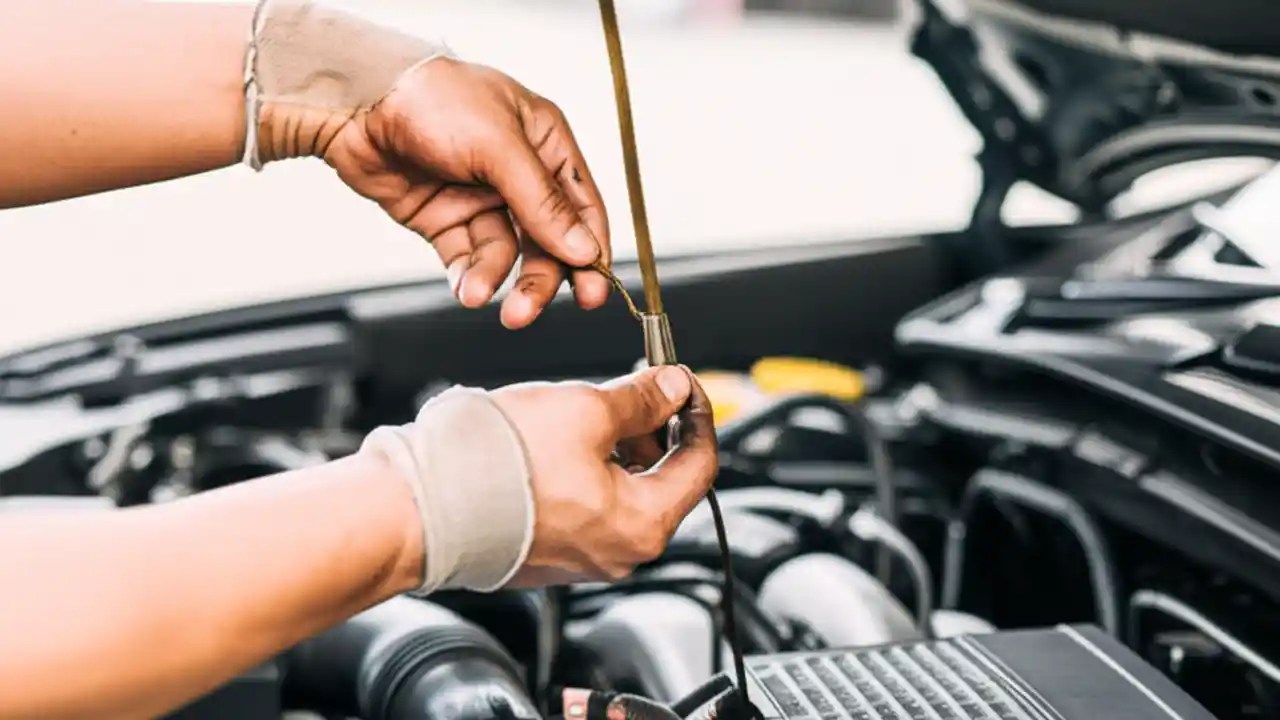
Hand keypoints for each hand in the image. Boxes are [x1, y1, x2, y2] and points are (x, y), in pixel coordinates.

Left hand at [318, 58, 610, 328]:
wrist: (355, 102)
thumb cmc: (432, 100)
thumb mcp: (499, 146)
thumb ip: (543, 202)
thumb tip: (583, 250)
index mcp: (545, 144)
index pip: (582, 208)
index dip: (590, 252)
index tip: (591, 293)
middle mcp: (519, 174)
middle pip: (546, 241)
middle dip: (539, 278)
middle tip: (526, 310)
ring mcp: (481, 199)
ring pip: (506, 254)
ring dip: (495, 279)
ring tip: (477, 294)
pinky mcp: (446, 220)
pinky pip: (467, 258)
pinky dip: (467, 276)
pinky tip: (463, 287)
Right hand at [493, 365, 717, 585]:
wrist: (421, 507)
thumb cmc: (499, 465)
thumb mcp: (585, 410)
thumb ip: (641, 399)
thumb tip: (672, 387)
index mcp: (643, 526)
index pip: (699, 466)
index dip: (696, 414)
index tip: (682, 383)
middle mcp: (619, 554)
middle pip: (661, 481)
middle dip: (653, 428)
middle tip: (637, 386)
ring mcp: (581, 558)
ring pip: (622, 491)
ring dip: (617, 446)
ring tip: (589, 408)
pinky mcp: (547, 551)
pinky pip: (586, 506)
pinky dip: (587, 468)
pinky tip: (562, 438)